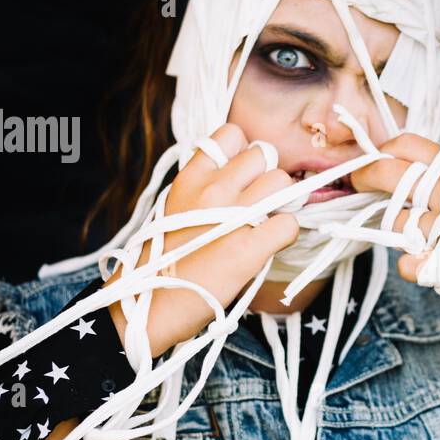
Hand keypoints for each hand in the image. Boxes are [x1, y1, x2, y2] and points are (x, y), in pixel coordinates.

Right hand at [104, 124, 300, 357]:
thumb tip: (240, 178)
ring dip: (283, 201)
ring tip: (268, 221)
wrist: (149, 305)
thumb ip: (205, 187)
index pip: (232, 134)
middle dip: (268, 176)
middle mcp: (212, 191)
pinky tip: (271, 243)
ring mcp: (233, 218)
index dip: (244, 152)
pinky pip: (289, 224)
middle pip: (264, 155)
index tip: (243, 174)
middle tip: (262, 201)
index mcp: (190, 178)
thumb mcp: (176, 207)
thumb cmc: (164, 259)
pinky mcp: (249, 249)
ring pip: (283, 182)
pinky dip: (286, 233)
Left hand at [349, 133, 439, 314]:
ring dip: (392, 227)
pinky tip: (424, 263)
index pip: (410, 146)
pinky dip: (410, 264)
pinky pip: (407, 264)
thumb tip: (415, 168)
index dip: (383, 150)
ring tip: (409, 233)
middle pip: (392, 177)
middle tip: (356, 182)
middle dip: (365, 176)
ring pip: (395, 222)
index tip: (373, 157)